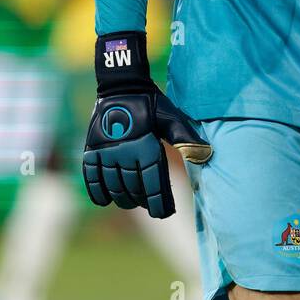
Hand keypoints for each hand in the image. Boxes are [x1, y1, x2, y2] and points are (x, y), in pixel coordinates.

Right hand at [82, 31, 211, 217]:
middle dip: (142, 201)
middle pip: (133, 187)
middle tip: (149, 205)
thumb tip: (208, 154)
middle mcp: (125, 151)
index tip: (163, 213)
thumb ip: (186, 137)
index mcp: (147, 146)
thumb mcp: (171, 117)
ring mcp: (106, 151)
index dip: (158, 202)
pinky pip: (91, 176)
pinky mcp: (92, 148)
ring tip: (132, 202)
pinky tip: (105, 200)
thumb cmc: (151, 103)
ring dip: (123, 198)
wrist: (122, 85)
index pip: (153, 184)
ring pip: (113, 185)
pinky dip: (97, 191)